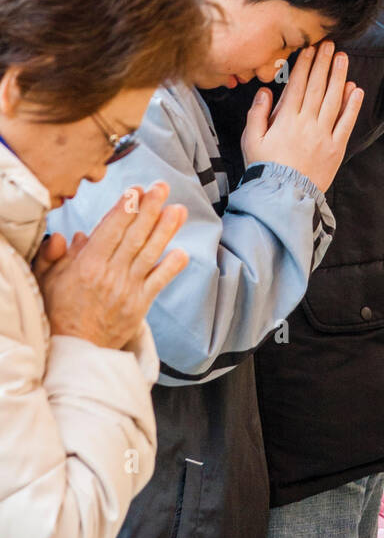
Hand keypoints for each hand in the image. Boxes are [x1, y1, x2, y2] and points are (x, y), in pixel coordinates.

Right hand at [36, 183, 188, 348]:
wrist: (75, 349)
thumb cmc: (59, 311)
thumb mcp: (47, 280)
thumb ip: (53, 255)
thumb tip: (66, 235)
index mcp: (87, 266)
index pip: (110, 230)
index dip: (126, 207)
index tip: (137, 189)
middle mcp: (110, 275)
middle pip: (134, 236)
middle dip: (150, 209)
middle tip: (162, 187)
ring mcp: (127, 290)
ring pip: (150, 254)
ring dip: (166, 230)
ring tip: (178, 210)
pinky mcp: (140, 305)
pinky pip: (159, 282)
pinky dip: (172, 267)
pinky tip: (182, 251)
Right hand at [241, 41, 363, 192]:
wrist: (283, 196)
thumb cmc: (265, 169)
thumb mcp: (250, 141)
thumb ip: (256, 114)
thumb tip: (265, 91)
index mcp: (285, 120)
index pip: (296, 85)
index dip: (304, 65)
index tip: (309, 49)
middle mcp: (306, 123)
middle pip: (317, 87)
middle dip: (323, 63)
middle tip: (329, 44)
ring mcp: (323, 135)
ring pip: (333, 100)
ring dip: (339, 77)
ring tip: (342, 58)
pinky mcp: (336, 148)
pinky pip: (346, 123)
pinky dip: (352, 106)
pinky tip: (356, 90)